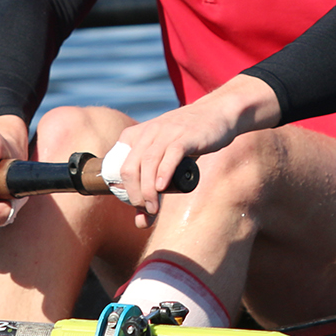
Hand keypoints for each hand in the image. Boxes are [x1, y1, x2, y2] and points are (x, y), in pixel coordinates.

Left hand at [108, 76, 279, 225]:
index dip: (123, 190)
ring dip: (148, 190)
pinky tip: (163, 187)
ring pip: (148, 163)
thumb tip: (140, 222)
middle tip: (145, 211)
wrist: (217, 113)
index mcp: (135, 135)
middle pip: (130, 167)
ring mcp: (166, 132)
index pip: (118, 167)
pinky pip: (171, 153)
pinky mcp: (185, 136)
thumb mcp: (165, 160)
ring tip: (153, 209)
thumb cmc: (188, 141)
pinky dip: (164, 172)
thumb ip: (152, 188)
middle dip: (134, 195)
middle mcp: (148, 132)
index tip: (135, 206)